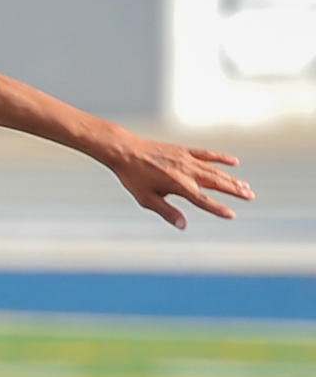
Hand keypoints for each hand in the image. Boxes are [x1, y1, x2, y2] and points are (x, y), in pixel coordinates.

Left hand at [103, 134, 252, 229]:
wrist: (126, 151)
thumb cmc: (134, 178)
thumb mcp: (147, 199)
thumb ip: (167, 212)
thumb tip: (183, 226)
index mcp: (178, 185)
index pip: (203, 200)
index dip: (217, 208)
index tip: (232, 215)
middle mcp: (186, 171)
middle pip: (216, 183)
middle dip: (234, 190)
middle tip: (250, 196)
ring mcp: (187, 159)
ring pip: (215, 170)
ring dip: (232, 178)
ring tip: (246, 186)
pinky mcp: (185, 151)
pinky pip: (208, 154)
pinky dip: (222, 158)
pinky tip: (234, 162)